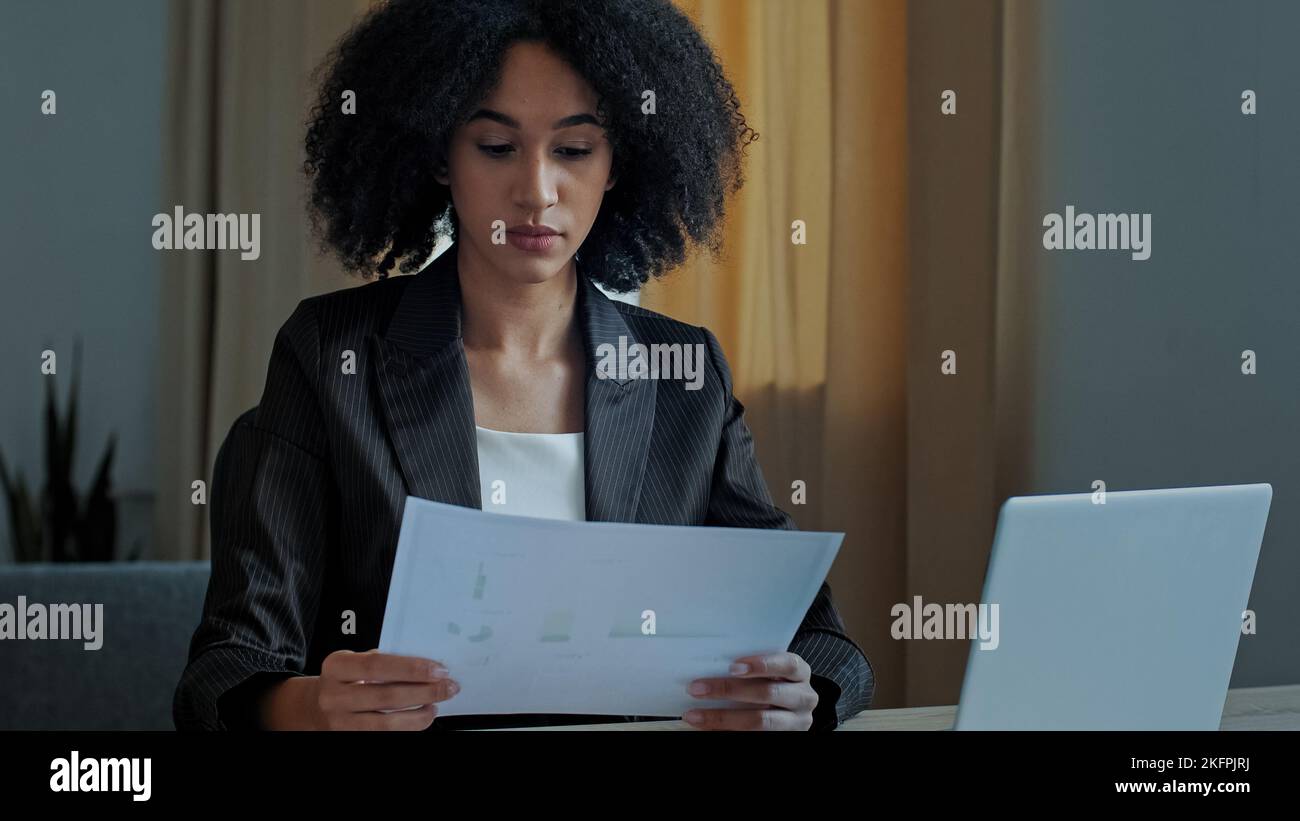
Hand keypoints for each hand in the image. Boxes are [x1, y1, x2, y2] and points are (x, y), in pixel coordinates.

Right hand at [267, 649, 459, 729]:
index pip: (378, 666)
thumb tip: (425, 666)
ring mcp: (339, 722)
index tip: (438, 669)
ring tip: (436, 704)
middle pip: (386, 696)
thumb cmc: (345, 678)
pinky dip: (408, 726)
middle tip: (448, 687)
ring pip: (386, 723)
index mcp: (336, 667)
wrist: (316, 706)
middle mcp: (334, 696)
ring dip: (419, 715)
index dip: (411, 668)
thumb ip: (383, 662)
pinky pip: (383, 735)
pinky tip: (422, 717)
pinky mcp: (348, 737)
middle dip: (424, 691)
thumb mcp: (355, 661)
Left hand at [683, 652, 817, 730]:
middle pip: (767, 694)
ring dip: (722, 718)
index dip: (761, 665)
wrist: (790, 709)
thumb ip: (749, 667)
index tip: (732, 667)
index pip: (787, 665)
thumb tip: (707, 664)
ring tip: (695, 716)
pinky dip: (727, 732)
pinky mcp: (785, 738)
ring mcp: (796, 722)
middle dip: (728, 690)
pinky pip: (755, 737)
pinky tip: (708, 729)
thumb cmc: (773, 682)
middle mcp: (804, 697)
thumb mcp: (770, 671)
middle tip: (697, 689)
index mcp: (800, 672)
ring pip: (760, 722)